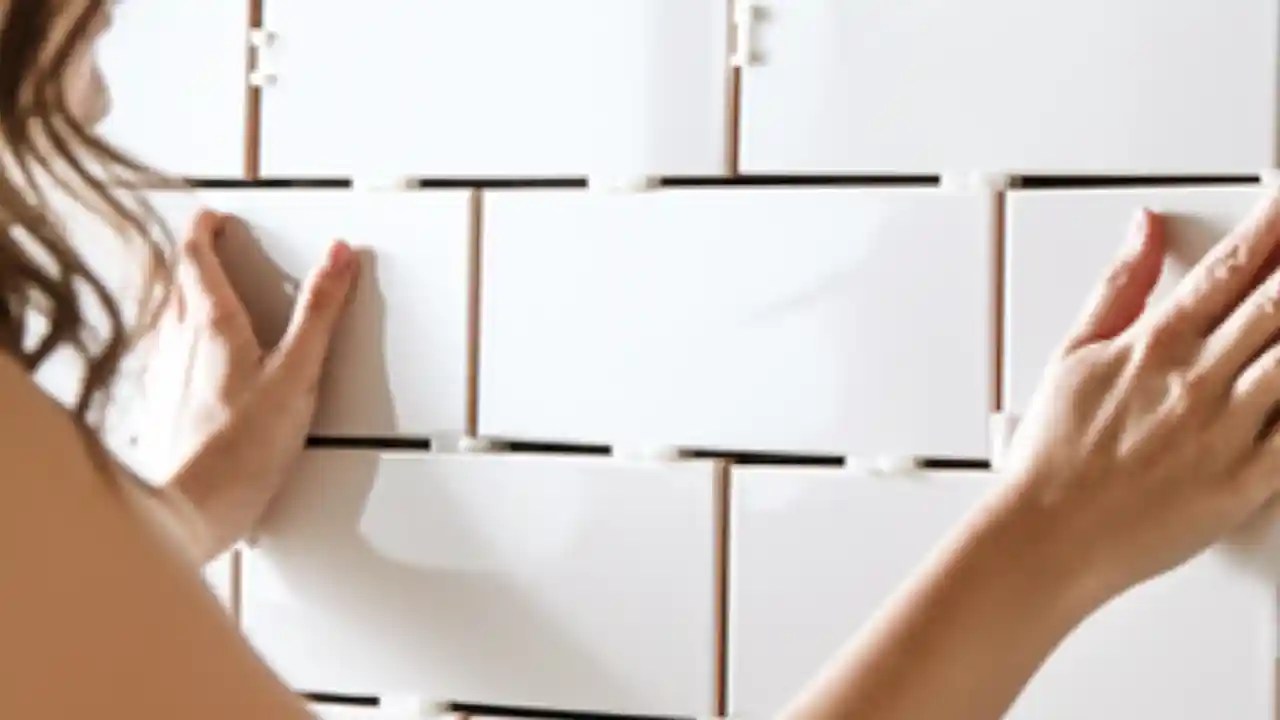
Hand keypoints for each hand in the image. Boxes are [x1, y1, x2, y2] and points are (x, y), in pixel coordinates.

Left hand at [143, 209, 356, 560]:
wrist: (188, 510)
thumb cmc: (239, 452)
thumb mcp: (298, 375)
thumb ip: (319, 313)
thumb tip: (337, 259)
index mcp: (211, 323)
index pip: (195, 254)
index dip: (205, 228)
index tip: (216, 217)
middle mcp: (175, 340)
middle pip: (176, 278)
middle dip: (192, 254)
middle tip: (210, 243)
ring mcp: (161, 371)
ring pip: (165, 312)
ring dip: (183, 292)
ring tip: (205, 291)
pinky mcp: (157, 403)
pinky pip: (162, 350)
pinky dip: (178, 335)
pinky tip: (192, 355)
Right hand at [999, 192, 1279, 605]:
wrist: (1048, 534)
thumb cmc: (1054, 455)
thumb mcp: (1072, 352)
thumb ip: (1118, 285)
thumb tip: (1144, 228)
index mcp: (1155, 344)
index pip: (1230, 266)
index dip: (1272, 225)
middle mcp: (1197, 380)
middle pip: (1279, 304)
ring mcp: (1227, 430)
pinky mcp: (1246, 482)